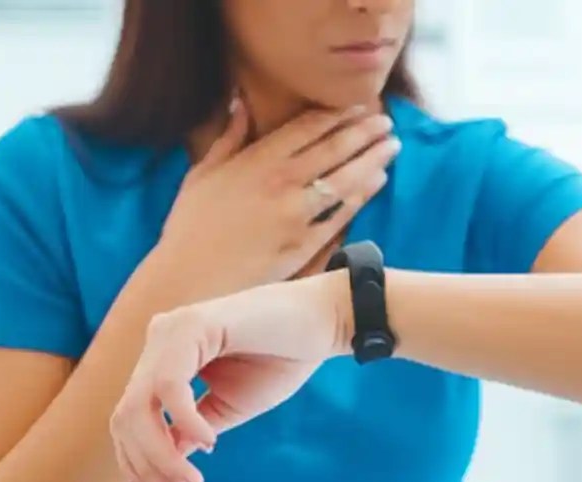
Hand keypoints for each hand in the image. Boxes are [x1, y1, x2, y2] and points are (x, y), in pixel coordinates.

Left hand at [110, 272, 350, 481]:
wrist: (324, 321)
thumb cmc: (282, 359)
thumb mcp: (229, 406)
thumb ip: (192, 429)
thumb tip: (165, 461)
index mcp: (163, 359)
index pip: (127, 419)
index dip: (138, 463)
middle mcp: (158, 341)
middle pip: (124, 418)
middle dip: (148, 467)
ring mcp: (171, 331)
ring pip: (138, 408)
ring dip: (161, 456)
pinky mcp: (193, 325)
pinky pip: (169, 386)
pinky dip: (184, 421)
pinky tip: (209, 442)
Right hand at [149, 97, 399, 295]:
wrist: (189, 280)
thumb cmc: (191, 227)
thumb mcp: (202, 173)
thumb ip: (228, 137)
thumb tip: (239, 101)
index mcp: (256, 161)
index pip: (307, 128)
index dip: (337, 115)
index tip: (357, 107)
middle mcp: (281, 183)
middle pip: (334, 149)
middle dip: (364, 133)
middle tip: (386, 124)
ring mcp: (296, 214)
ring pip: (344, 179)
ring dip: (372, 160)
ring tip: (392, 147)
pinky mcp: (305, 244)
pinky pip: (340, 215)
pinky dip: (361, 196)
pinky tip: (377, 181)